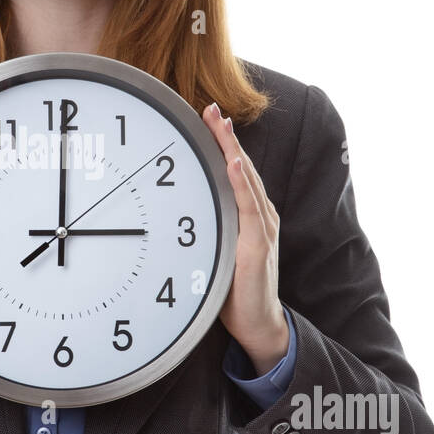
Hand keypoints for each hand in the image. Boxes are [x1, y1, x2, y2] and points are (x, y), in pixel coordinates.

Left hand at [202, 101, 288, 376]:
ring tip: (221, 123)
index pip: (235, 171)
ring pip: (246, 180)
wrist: (259, 325)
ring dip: (232, 150)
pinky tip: (233, 164)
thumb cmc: (233, 292)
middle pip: (241, 167)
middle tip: (211, 108)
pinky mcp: (258, 246)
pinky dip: (241, 184)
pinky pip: (249, 209)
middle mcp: (259, 216)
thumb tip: (171, 218)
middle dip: (226, 136)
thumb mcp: (214, 253)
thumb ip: (205, 231)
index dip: (224, 143)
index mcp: (249, 216)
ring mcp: (261, 229)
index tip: (210, 117)